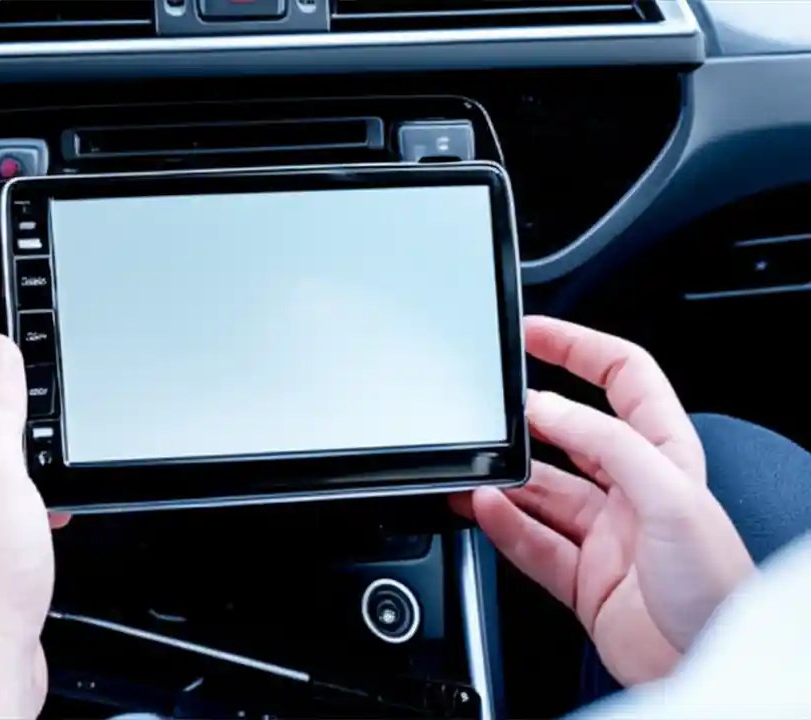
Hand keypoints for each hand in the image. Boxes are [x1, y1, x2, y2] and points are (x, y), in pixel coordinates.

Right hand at [452, 316, 753, 685]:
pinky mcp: (581, 577)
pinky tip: (483, 508)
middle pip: (570, 433)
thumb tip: (545, 408)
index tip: (531, 333)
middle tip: (486, 409)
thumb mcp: (670, 495)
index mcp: (667, 456)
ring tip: (470, 470)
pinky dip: (503, 525)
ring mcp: (604, 534)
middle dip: (526, 418)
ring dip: (504, 480)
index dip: (578, 346)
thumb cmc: (715, 587)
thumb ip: (606, 444)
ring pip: (540, 491)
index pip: (623, 377)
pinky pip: (530, 541)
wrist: (706, 666)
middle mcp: (633, 490)